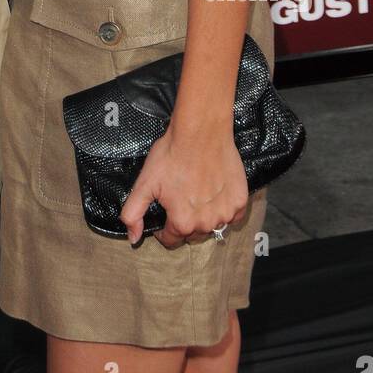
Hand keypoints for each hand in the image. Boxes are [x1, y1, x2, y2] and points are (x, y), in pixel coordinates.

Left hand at [120, 127, 248, 248]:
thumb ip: (134, 213)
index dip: (163, 229)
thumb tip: (133, 238)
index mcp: (182, 222)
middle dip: (184, 221)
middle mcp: (206, 224)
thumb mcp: (145, 183)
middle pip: (192, 234)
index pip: (171, 240)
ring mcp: (226, 213)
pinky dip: (223, 208)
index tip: (164, 212)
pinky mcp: (240, 201)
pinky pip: (231, 215)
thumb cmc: (172, 155)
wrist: (201, 132)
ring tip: (197, 192)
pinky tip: (215, 191)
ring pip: (212, 225)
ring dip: (204, 216)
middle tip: (180, 197)